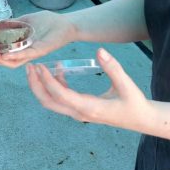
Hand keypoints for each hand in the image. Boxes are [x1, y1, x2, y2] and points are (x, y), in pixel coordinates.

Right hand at [0, 10, 74, 67]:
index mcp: (23, 46)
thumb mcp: (28, 19)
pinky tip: (6, 54)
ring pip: (15, 61)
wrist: (66, 23)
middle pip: (8, 61)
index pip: (6, 53)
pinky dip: (15, 56)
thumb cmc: (49, 21)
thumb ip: (15, 22)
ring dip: (3, 59)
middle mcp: (27, 52)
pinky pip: (26, 55)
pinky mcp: (40, 51)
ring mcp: (33, 53)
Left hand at [26, 47, 150, 130]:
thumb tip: (99, 50)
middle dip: (36, 86)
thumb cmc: (134, 103)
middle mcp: (80, 112)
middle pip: (49, 102)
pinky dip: (55, 85)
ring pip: (52, 102)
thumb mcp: (126, 84)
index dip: (48, 81)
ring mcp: (78, 112)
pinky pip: (62, 99)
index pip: (61, 95)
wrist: (140, 119)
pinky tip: (59, 70)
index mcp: (89, 107)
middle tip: (29, 67)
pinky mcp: (80, 109)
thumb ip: (113, 67)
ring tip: (36, 67)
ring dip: (42, 86)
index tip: (40, 66)